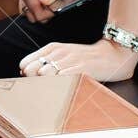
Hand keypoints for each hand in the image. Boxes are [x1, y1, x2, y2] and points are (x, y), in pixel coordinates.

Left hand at [19, 38, 137, 82]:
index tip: (35, 82)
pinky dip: (58, 86)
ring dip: (46, 84)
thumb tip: (27, 74)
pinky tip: (65, 89)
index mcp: (51, 48)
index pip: (24, 64)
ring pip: (43, 75)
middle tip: (45, 87)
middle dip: (33, 81)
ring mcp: (69, 60)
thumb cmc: (86, 58)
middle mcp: (57, 53)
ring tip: (56, 89)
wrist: (113, 54)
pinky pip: (60, 79)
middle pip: (30, 71)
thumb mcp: (64, 54)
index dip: (27, 76)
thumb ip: (46, 61)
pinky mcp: (80, 69)